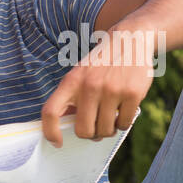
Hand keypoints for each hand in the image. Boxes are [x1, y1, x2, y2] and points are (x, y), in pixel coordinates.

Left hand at [41, 29, 153, 146]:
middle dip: (90, 134)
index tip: (57, 142)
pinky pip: (124, 124)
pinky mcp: (132, 93)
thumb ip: (71, 98)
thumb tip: (64, 128)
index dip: (50, 132)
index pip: (51, 112)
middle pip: (83, 130)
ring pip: (105, 130)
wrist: (130, 39)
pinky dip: (123, 123)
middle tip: (96, 128)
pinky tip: (123, 111)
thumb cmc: (101, 64)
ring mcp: (111, 90)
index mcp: (70, 82)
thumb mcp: (80, 75)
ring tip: (110, 117)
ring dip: (108, 129)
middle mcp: (89, 86)